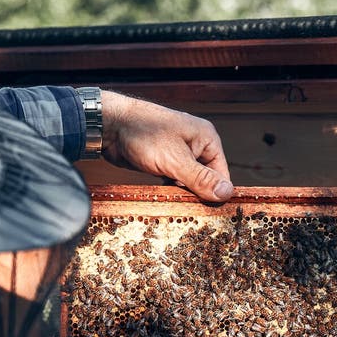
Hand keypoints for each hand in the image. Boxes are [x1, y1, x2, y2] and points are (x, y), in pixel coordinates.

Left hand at [101, 91, 234, 202]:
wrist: (110, 126)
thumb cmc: (143, 133)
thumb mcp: (175, 160)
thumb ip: (201, 179)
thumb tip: (226, 193)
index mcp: (207, 139)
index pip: (222, 175)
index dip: (215, 194)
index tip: (207, 210)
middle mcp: (196, 146)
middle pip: (206, 180)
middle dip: (197, 194)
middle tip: (187, 206)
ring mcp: (180, 154)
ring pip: (190, 182)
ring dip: (183, 193)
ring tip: (173, 199)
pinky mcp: (165, 161)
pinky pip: (175, 181)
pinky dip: (171, 190)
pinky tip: (164, 195)